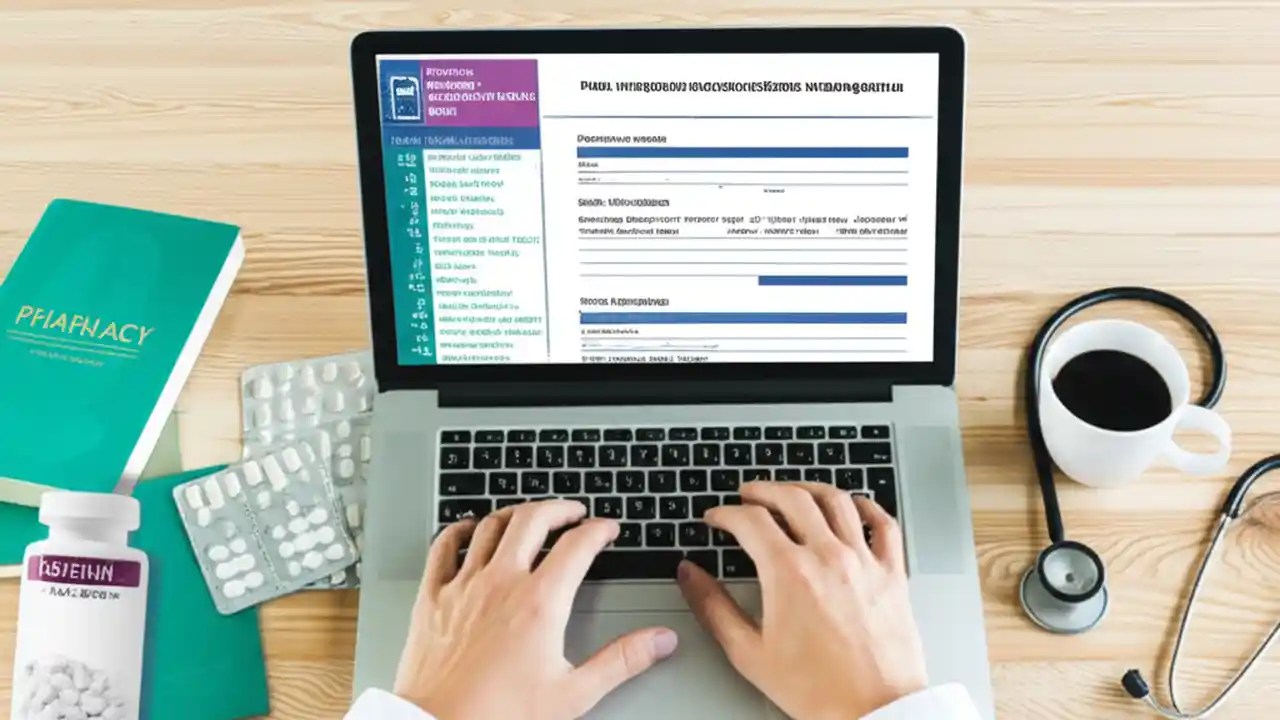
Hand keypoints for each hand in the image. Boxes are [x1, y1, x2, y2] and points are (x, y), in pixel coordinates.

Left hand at [392, 500, 678, 719]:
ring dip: (515, 513)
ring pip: (491, 526)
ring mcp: (464, 585)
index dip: (598, 530)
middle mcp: (501, 583)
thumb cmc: (500, 715)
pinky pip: (443, 547)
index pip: (578, 545)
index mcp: (540, 602)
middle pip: (533, 519)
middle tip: (573, 512)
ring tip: (529, 515)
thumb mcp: (574, 693)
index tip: (607, 529)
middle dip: (559, 508)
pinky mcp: (432, 597)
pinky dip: (460, 530)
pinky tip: (469, 530)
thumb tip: (659, 641)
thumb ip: (621, 661)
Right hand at [677, 481, 927, 719]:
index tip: (717, 518)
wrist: (875, 712)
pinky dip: (867, 505)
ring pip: (836, 500)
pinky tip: (854, 504)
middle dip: (762, 490)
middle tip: (748, 494)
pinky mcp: (892, 574)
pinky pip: (883, 524)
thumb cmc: (817, 691)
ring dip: (808, 488)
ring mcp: (863, 561)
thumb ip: (713, 607)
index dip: (725, 513)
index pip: (749, 521)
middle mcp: (828, 557)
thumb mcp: (749, 653)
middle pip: (792, 498)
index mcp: (789, 573)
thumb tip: (690, 576)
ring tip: (793, 491)